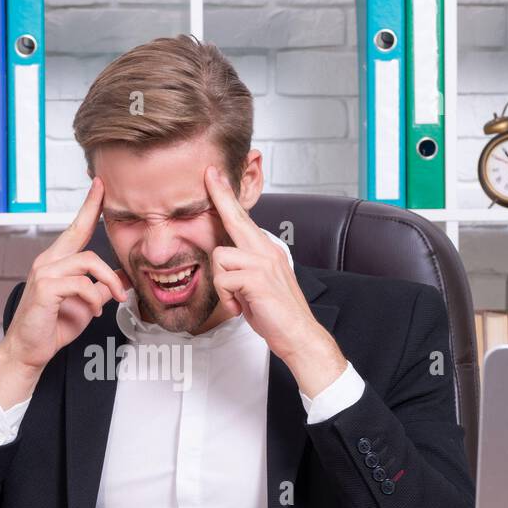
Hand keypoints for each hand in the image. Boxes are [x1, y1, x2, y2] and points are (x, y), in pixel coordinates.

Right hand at [0, 177, 129, 408]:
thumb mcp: (85, 304)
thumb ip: (101, 288)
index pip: (75, 229)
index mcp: (56, 262)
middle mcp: (48, 262)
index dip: (89, 207)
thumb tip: (123, 278)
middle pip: (78, 231)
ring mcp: (45, 273)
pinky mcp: (46, 289)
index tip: (100, 187)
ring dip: (109, 280)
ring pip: (88, 261)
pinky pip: (81, 284)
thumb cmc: (52, 326)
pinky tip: (96, 311)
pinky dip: (95, 298)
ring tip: (116, 298)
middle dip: (93, 209)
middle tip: (108, 192)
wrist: (29, 350)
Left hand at [204, 165, 346, 397]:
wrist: (298, 334)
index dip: (227, 197)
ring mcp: (263, 262)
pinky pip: (223, 279)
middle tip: (209, 173)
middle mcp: (266, 250)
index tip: (214, 176)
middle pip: (235, 218)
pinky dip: (227, 298)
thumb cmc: (276, 313)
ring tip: (239, 300)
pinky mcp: (258, 277)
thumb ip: (243, 267)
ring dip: (222, 285)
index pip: (243, 219)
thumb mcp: (257, 285)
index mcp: (266, 250)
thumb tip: (224, 260)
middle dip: (220, 195)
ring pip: (220, 257)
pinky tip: (242, 307)